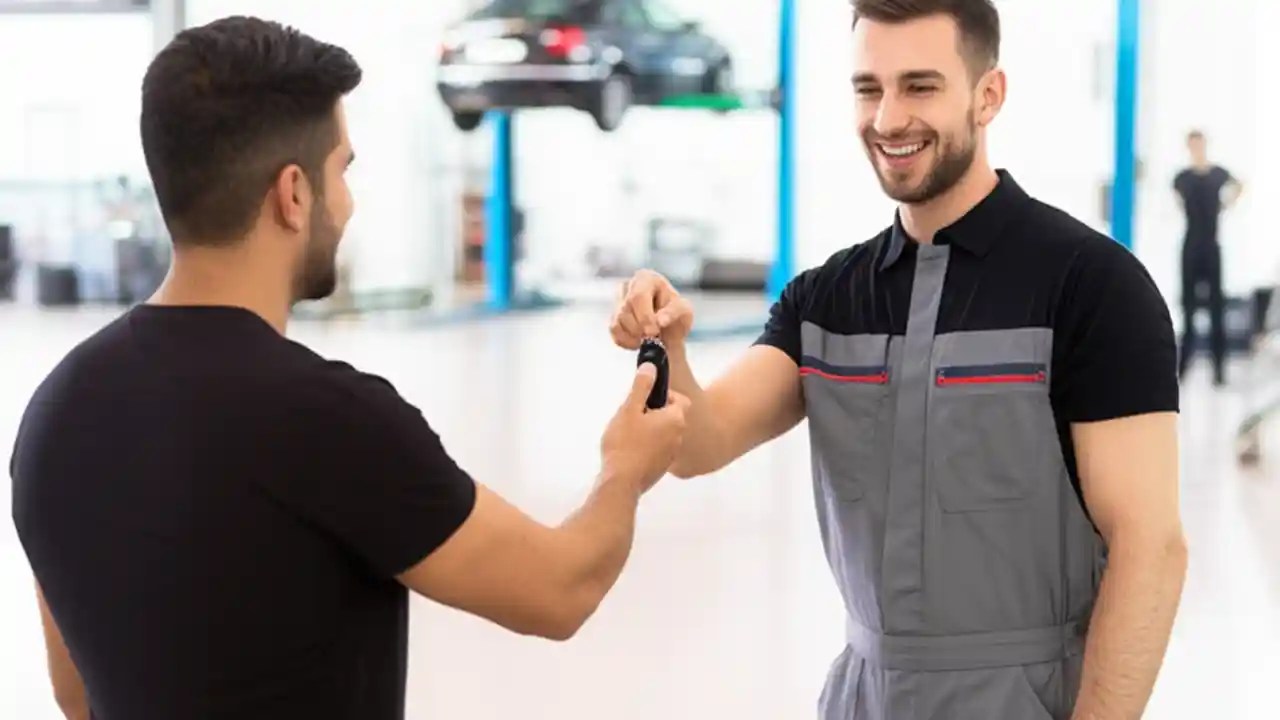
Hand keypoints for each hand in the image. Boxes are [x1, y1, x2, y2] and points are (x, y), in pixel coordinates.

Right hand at [601, 363, 689, 492]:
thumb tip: (651, 367)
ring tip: (628, 433)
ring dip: (650, 429)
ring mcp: (671, 453)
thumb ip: (641, 386)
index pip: (679, 398)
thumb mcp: (629, 409)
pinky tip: (629, 449)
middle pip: (671, 415)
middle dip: (653, 412)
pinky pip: (658, 448)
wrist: (621, 483)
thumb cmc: (625, 444)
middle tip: (632, 415)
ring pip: (664, 432)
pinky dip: (647, 445)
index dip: (663, 395)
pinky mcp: (662, 467)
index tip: (644, 399)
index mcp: (675, 419)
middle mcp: (679, 436)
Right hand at [610, 270, 694, 349]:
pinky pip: (615, 332)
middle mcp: (628, 286)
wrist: (669, 330)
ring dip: (635, 336)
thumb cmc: (677, 315)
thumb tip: (659, 321)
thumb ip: (673, 313)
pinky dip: (628, 341)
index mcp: (646, 278)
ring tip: (650, 338)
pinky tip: (639, 341)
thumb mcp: (683, 311)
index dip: (644, 316)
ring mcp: (618, 303)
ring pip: (618, 322)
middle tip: (652, 337)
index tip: (654, 332)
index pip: (638, 296)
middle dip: (640, 328)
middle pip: (626, 310)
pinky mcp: (613, 319)